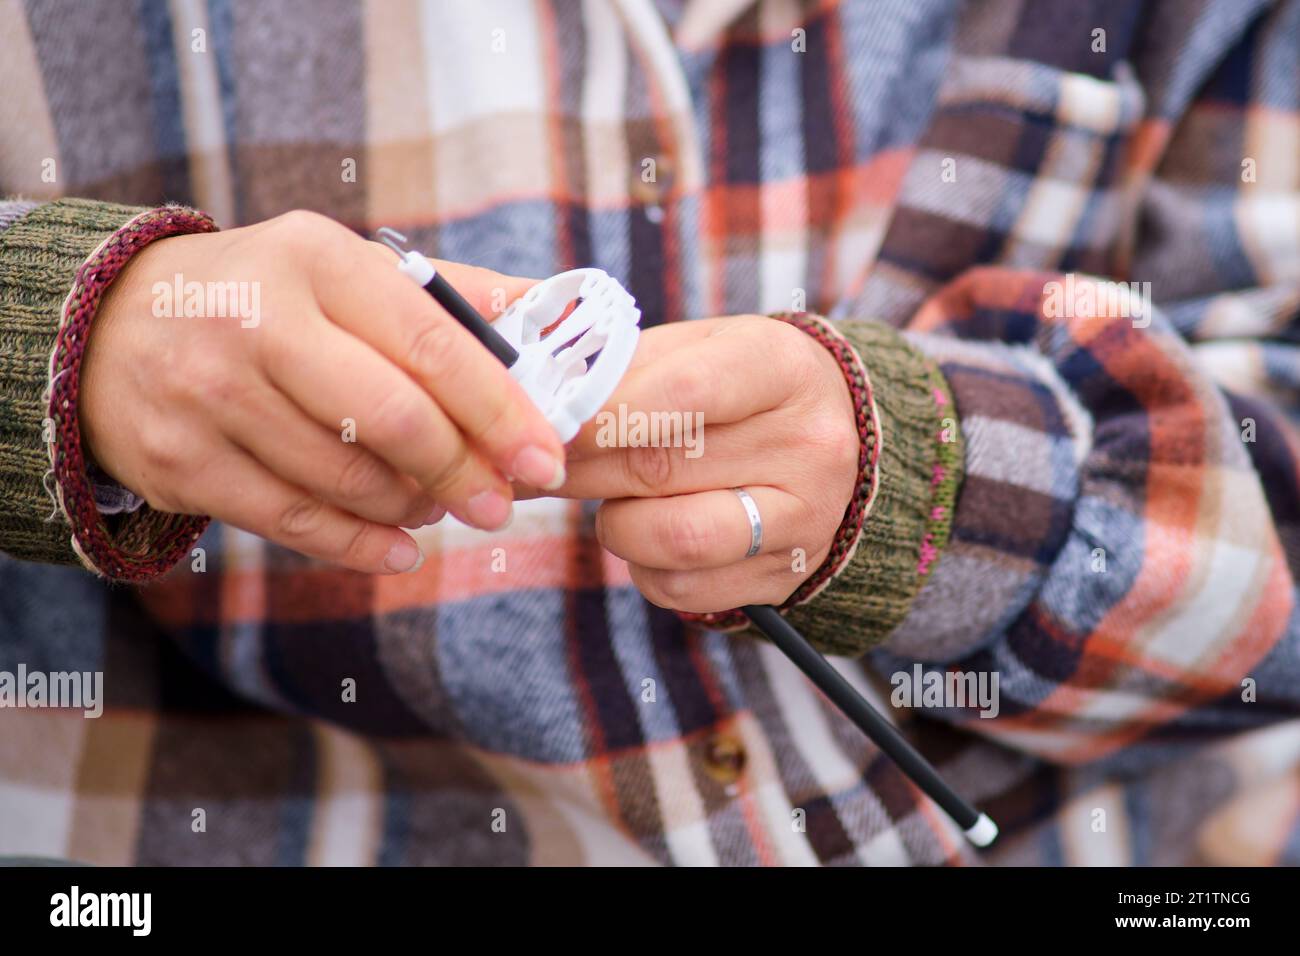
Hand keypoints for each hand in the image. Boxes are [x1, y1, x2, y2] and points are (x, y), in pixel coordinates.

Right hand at [81, 210, 565, 572]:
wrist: (109, 328)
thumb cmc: (267, 299)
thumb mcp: (344, 269)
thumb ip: (449, 298)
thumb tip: (558, 320)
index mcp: (317, 259)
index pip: (432, 342)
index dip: (499, 410)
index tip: (543, 457)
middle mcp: (257, 320)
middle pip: (391, 418)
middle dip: (462, 472)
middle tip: (500, 504)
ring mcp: (208, 394)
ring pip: (346, 479)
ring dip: (412, 505)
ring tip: (437, 503)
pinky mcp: (179, 461)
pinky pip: (292, 523)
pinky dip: (359, 545)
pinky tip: (400, 549)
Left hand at [524, 315, 859, 611]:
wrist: (843, 440)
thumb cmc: (743, 385)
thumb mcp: (700, 347)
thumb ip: (625, 369)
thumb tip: (537, 406)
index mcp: (783, 368)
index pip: (682, 393)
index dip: (601, 413)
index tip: (548, 421)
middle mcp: (807, 446)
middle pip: (660, 468)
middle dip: (583, 469)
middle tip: (543, 463)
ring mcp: (804, 519)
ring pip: (671, 539)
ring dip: (613, 523)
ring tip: (609, 498)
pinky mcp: (785, 577)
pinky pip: (681, 589)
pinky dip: (643, 565)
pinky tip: (650, 530)